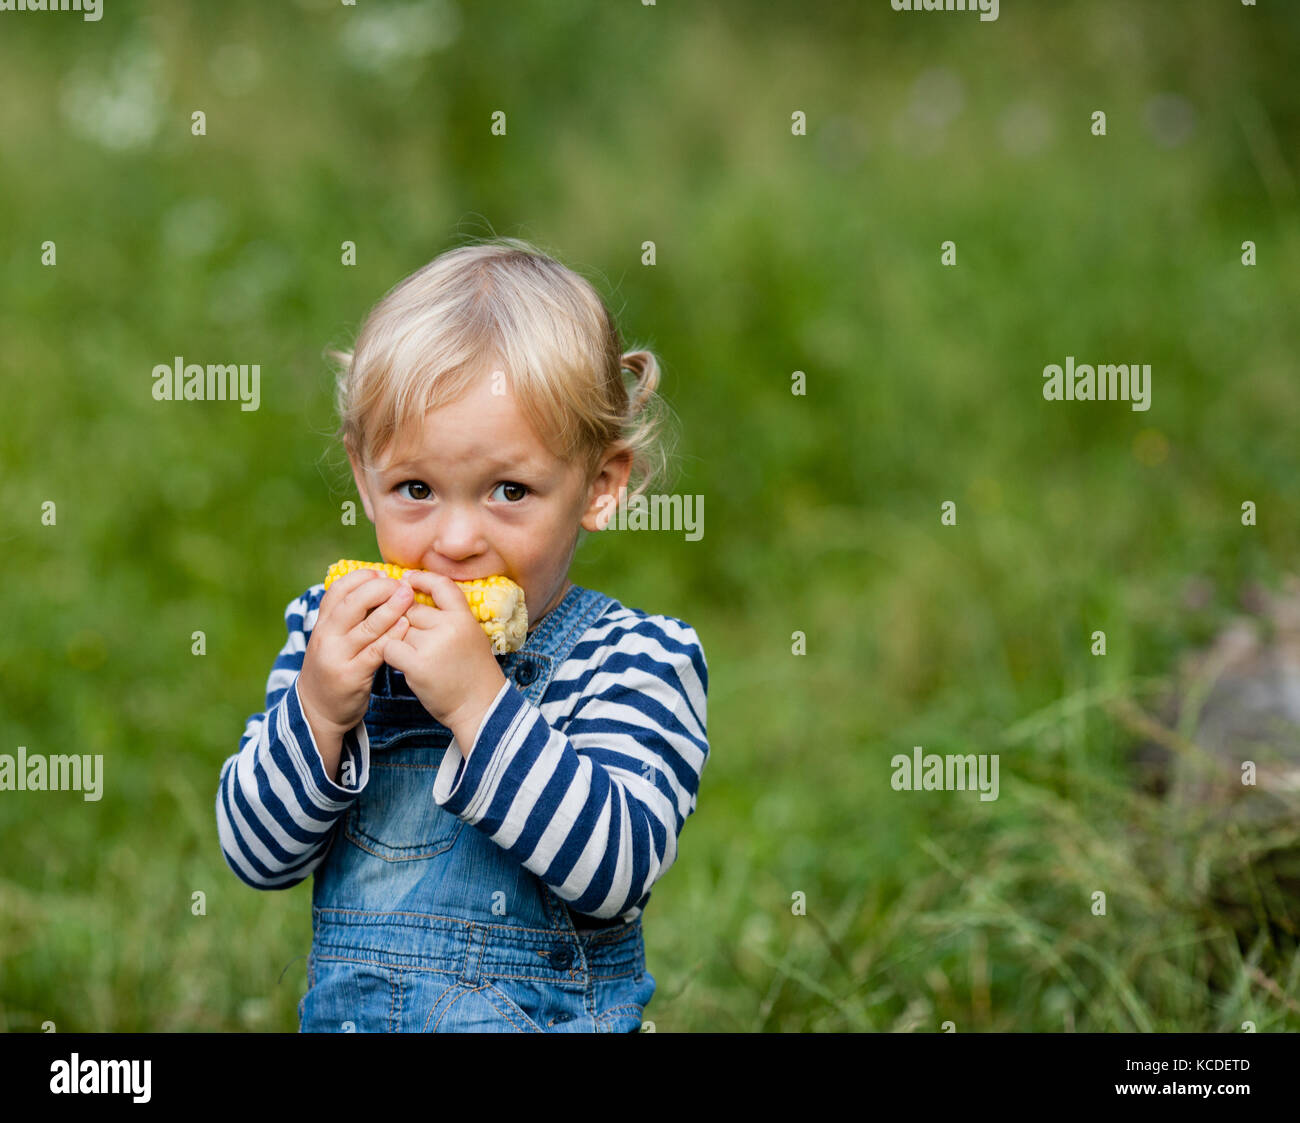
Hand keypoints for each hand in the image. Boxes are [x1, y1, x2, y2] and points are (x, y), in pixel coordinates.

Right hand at [297, 567, 413, 738]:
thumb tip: (376, 587)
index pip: (337, 591)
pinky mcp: (351, 676)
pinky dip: (392, 636)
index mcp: (321, 625)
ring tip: (409, 596)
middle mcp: (326, 638)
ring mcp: (337, 657)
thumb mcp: (331, 640)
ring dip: (390, 609)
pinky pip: (375, 652)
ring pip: (366, 627)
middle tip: (401, 584)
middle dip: (378, 589)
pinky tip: (406, 626)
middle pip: (351, 604)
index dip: (360, 578)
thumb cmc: (334, 668)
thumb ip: (347, 618)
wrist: (317, 711)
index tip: (382, 573)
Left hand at [381, 572, 507, 739]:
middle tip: (412, 637)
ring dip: (398, 640)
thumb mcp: (470, 636)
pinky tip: (404, 665)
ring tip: (414, 656)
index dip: (420, 579)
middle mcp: (450, 627)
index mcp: (464, 617)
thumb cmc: (472, 673)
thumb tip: (413, 597)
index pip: (441, 585)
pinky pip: (389, 648)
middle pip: (411, 608)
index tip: (406, 580)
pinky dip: (391, 656)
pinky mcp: (417, 665)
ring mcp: (433, 645)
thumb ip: (447, 617)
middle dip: (404, 620)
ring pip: (397, 629)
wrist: (480, 707)